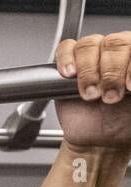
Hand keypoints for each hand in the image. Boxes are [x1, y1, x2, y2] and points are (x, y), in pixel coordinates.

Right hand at [54, 34, 130, 149]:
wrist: (101, 140)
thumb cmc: (125, 121)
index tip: (130, 88)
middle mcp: (118, 52)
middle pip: (115, 42)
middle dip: (112, 72)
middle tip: (110, 96)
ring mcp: (94, 55)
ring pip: (89, 45)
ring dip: (89, 73)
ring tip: (91, 95)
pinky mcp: (69, 64)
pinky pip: (65, 49)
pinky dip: (66, 60)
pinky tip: (70, 75)